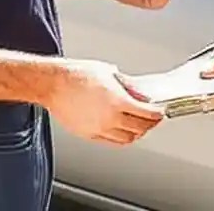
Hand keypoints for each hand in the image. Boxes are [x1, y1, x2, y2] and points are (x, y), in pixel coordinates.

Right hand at [43, 59, 164, 145]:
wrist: (53, 84)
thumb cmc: (77, 74)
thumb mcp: (110, 72)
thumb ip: (128, 85)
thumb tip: (141, 94)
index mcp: (118, 101)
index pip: (147, 114)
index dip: (157, 114)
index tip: (160, 112)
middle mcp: (110, 118)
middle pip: (140, 129)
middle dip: (150, 125)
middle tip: (153, 119)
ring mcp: (99, 129)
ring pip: (127, 139)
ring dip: (136, 133)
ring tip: (139, 125)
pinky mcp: (88, 135)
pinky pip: (111, 141)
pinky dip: (121, 138)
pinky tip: (123, 130)